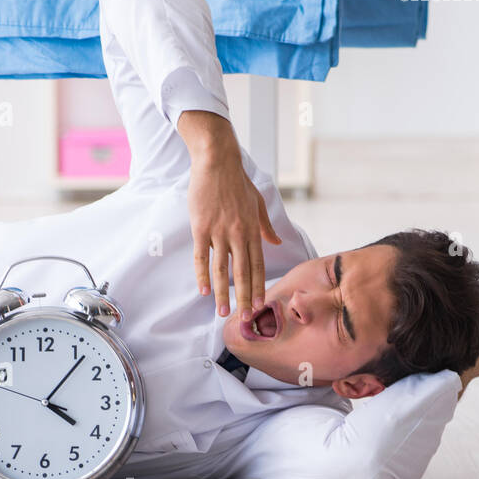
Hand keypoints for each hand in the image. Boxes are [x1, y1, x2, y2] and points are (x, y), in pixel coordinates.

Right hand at [183, 117, 281, 320]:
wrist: (217, 161)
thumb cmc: (237, 180)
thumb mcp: (257, 202)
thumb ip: (266, 226)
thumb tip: (276, 243)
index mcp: (252, 230)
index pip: (257, 264)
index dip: (259, 286)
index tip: (260, 304)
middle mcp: (238, 234)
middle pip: (242, 272)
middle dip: (244, 297)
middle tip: (244, 318)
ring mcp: (219, 232)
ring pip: (222, 270)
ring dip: (222, 293)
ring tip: (222, 311)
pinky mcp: (201, 228)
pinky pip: (202, 257)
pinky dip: (202, 275)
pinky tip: (203, 291)